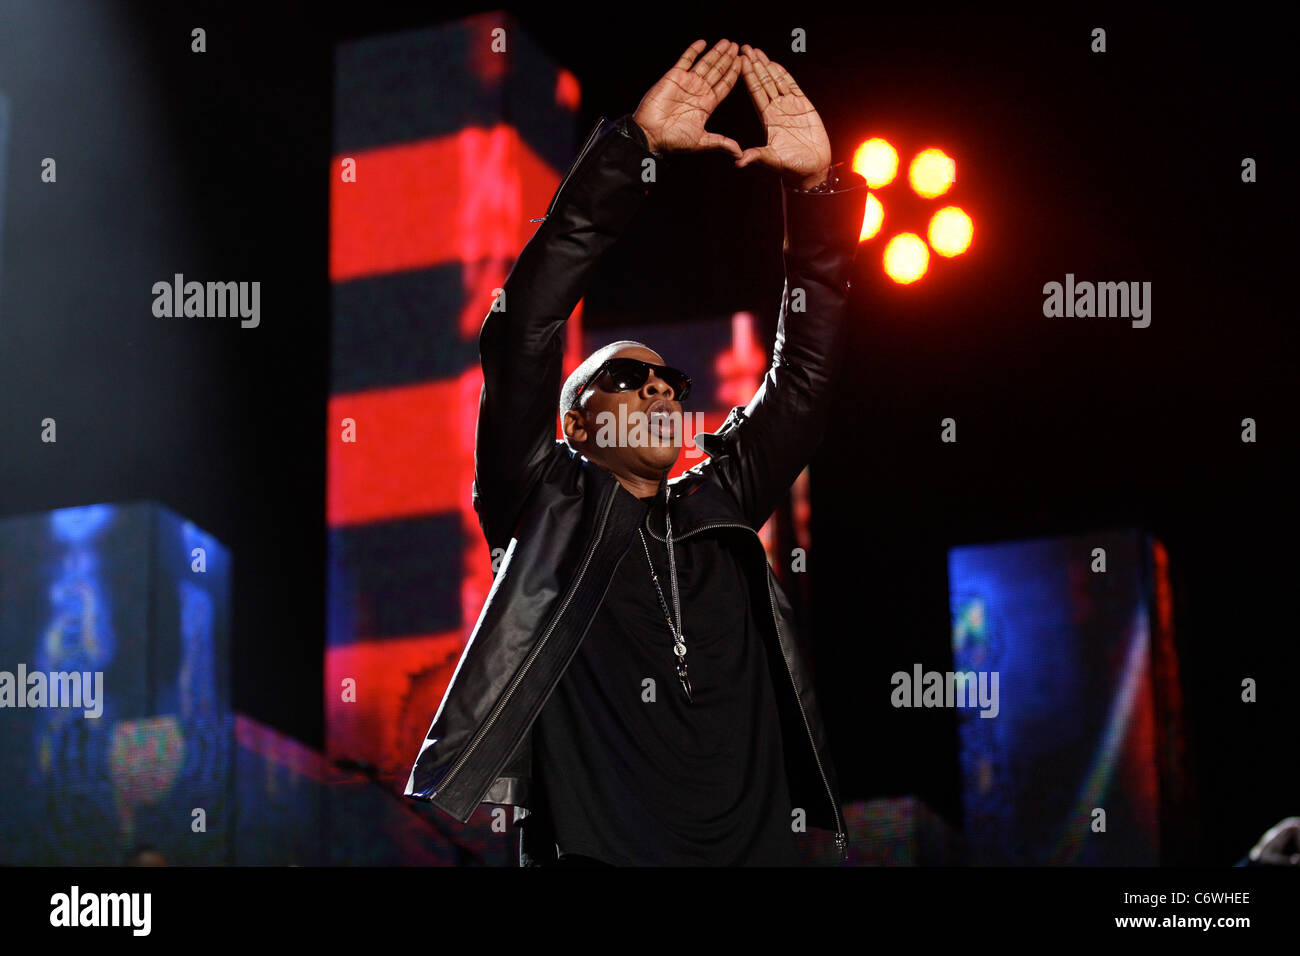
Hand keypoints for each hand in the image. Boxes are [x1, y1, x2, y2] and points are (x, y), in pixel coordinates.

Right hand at [632, 39, 742, 157]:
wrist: (650, 134)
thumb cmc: (673, 141)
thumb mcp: (701, 142)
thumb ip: (720, 143)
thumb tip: (739, 154)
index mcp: (707, 105)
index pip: (724, 85)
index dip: (734, 74)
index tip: (744, 63)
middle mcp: (699, 91)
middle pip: (717, 71)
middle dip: (728, 59)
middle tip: (739, 47)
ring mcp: (687, 82)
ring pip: (705, 63)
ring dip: (716, 53)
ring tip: (727, 42)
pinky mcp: (674, 76)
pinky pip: (686, 60)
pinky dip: (694, 51)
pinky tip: (703, 42)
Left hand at [735, 46, 830, 188]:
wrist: (813, 168)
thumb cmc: (792, 167)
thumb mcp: (771, 160)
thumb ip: (756, 156)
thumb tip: (738, 161)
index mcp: (767, 119)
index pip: (755, 93)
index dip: (748, 77)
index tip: (739, 62)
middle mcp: (776, 110)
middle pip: (763, 82)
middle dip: (754, 65)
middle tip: (744, 48)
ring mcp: (790, 106)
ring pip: (776, 81)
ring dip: (767, 66)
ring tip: (757, 51)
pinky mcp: (804, 106)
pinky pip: (792, 86)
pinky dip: (784, 75)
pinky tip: (775, 64)